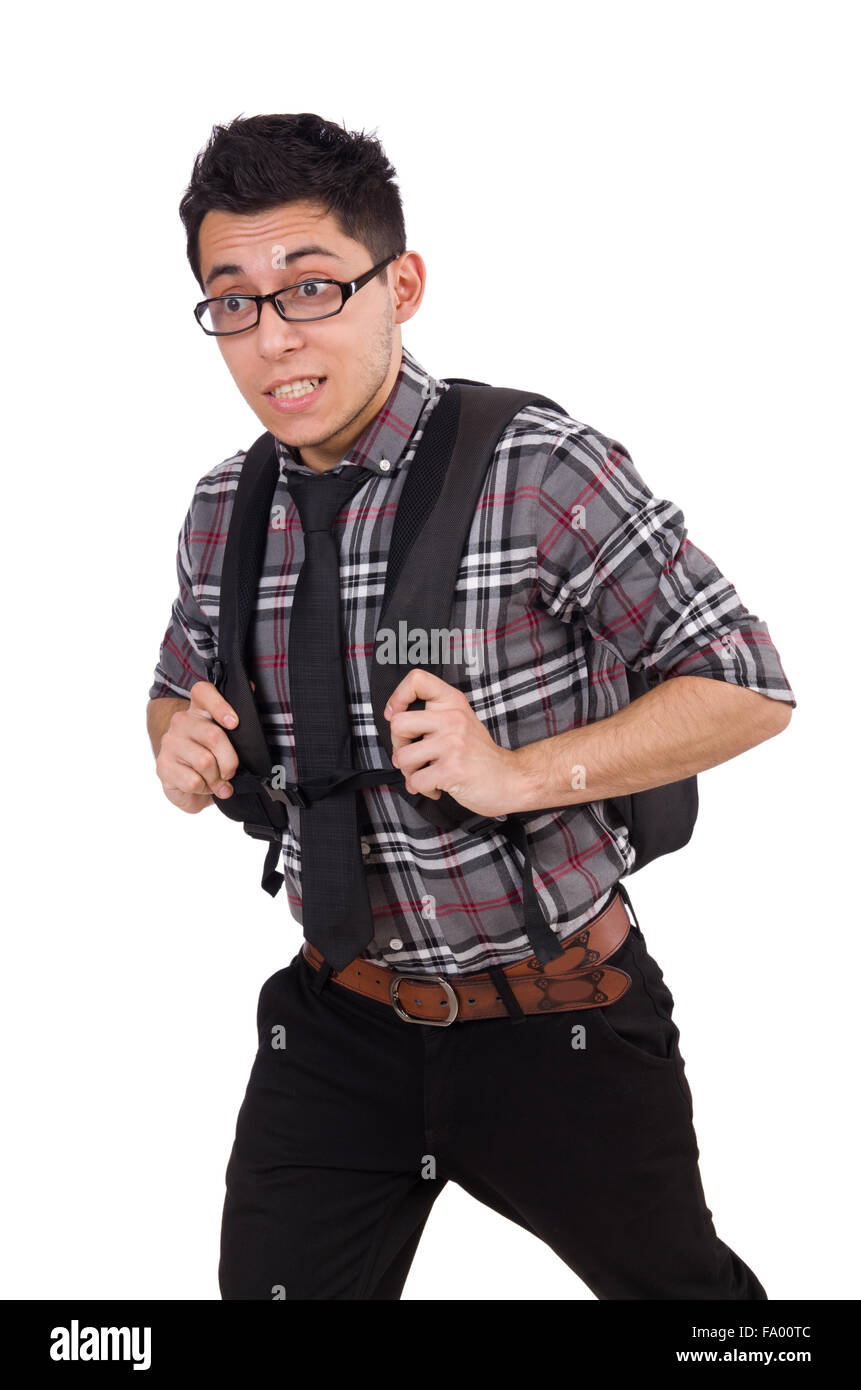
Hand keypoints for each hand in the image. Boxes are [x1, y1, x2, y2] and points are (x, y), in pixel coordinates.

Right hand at [155, 679, 250, 812]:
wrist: (190, 788)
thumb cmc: (213, 761)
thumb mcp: (228, 744)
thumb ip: (237, 728)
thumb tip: (253, 707)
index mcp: (200, 710)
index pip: (203, 693)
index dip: (219, 705)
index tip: (234, 723)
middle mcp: (182, 722)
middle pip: (214, 735)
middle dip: (230, 760)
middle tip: (230, 771)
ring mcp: (170, 742)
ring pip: (205, 761)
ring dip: (216, 778)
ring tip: (216, 781)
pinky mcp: (163, 765)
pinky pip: (193, 781)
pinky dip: (204, 789)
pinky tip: (202, 786)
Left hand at [384, 668, 526, 818]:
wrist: (511, 779)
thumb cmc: (480, 754)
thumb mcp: (461, 721)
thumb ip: (434, 715)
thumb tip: (394, 719)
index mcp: (453, 703)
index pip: (417, 680)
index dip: (398, 697)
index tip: (395, 713)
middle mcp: (452, 719)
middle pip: (398, 724)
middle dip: (398, 745)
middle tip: (412, 753)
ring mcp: (452, 744)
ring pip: (403, 757)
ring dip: (409, 772)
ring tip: (425, 773)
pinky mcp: (452, 770)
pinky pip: (416, 781)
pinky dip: (421, 789)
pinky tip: (436, 786)